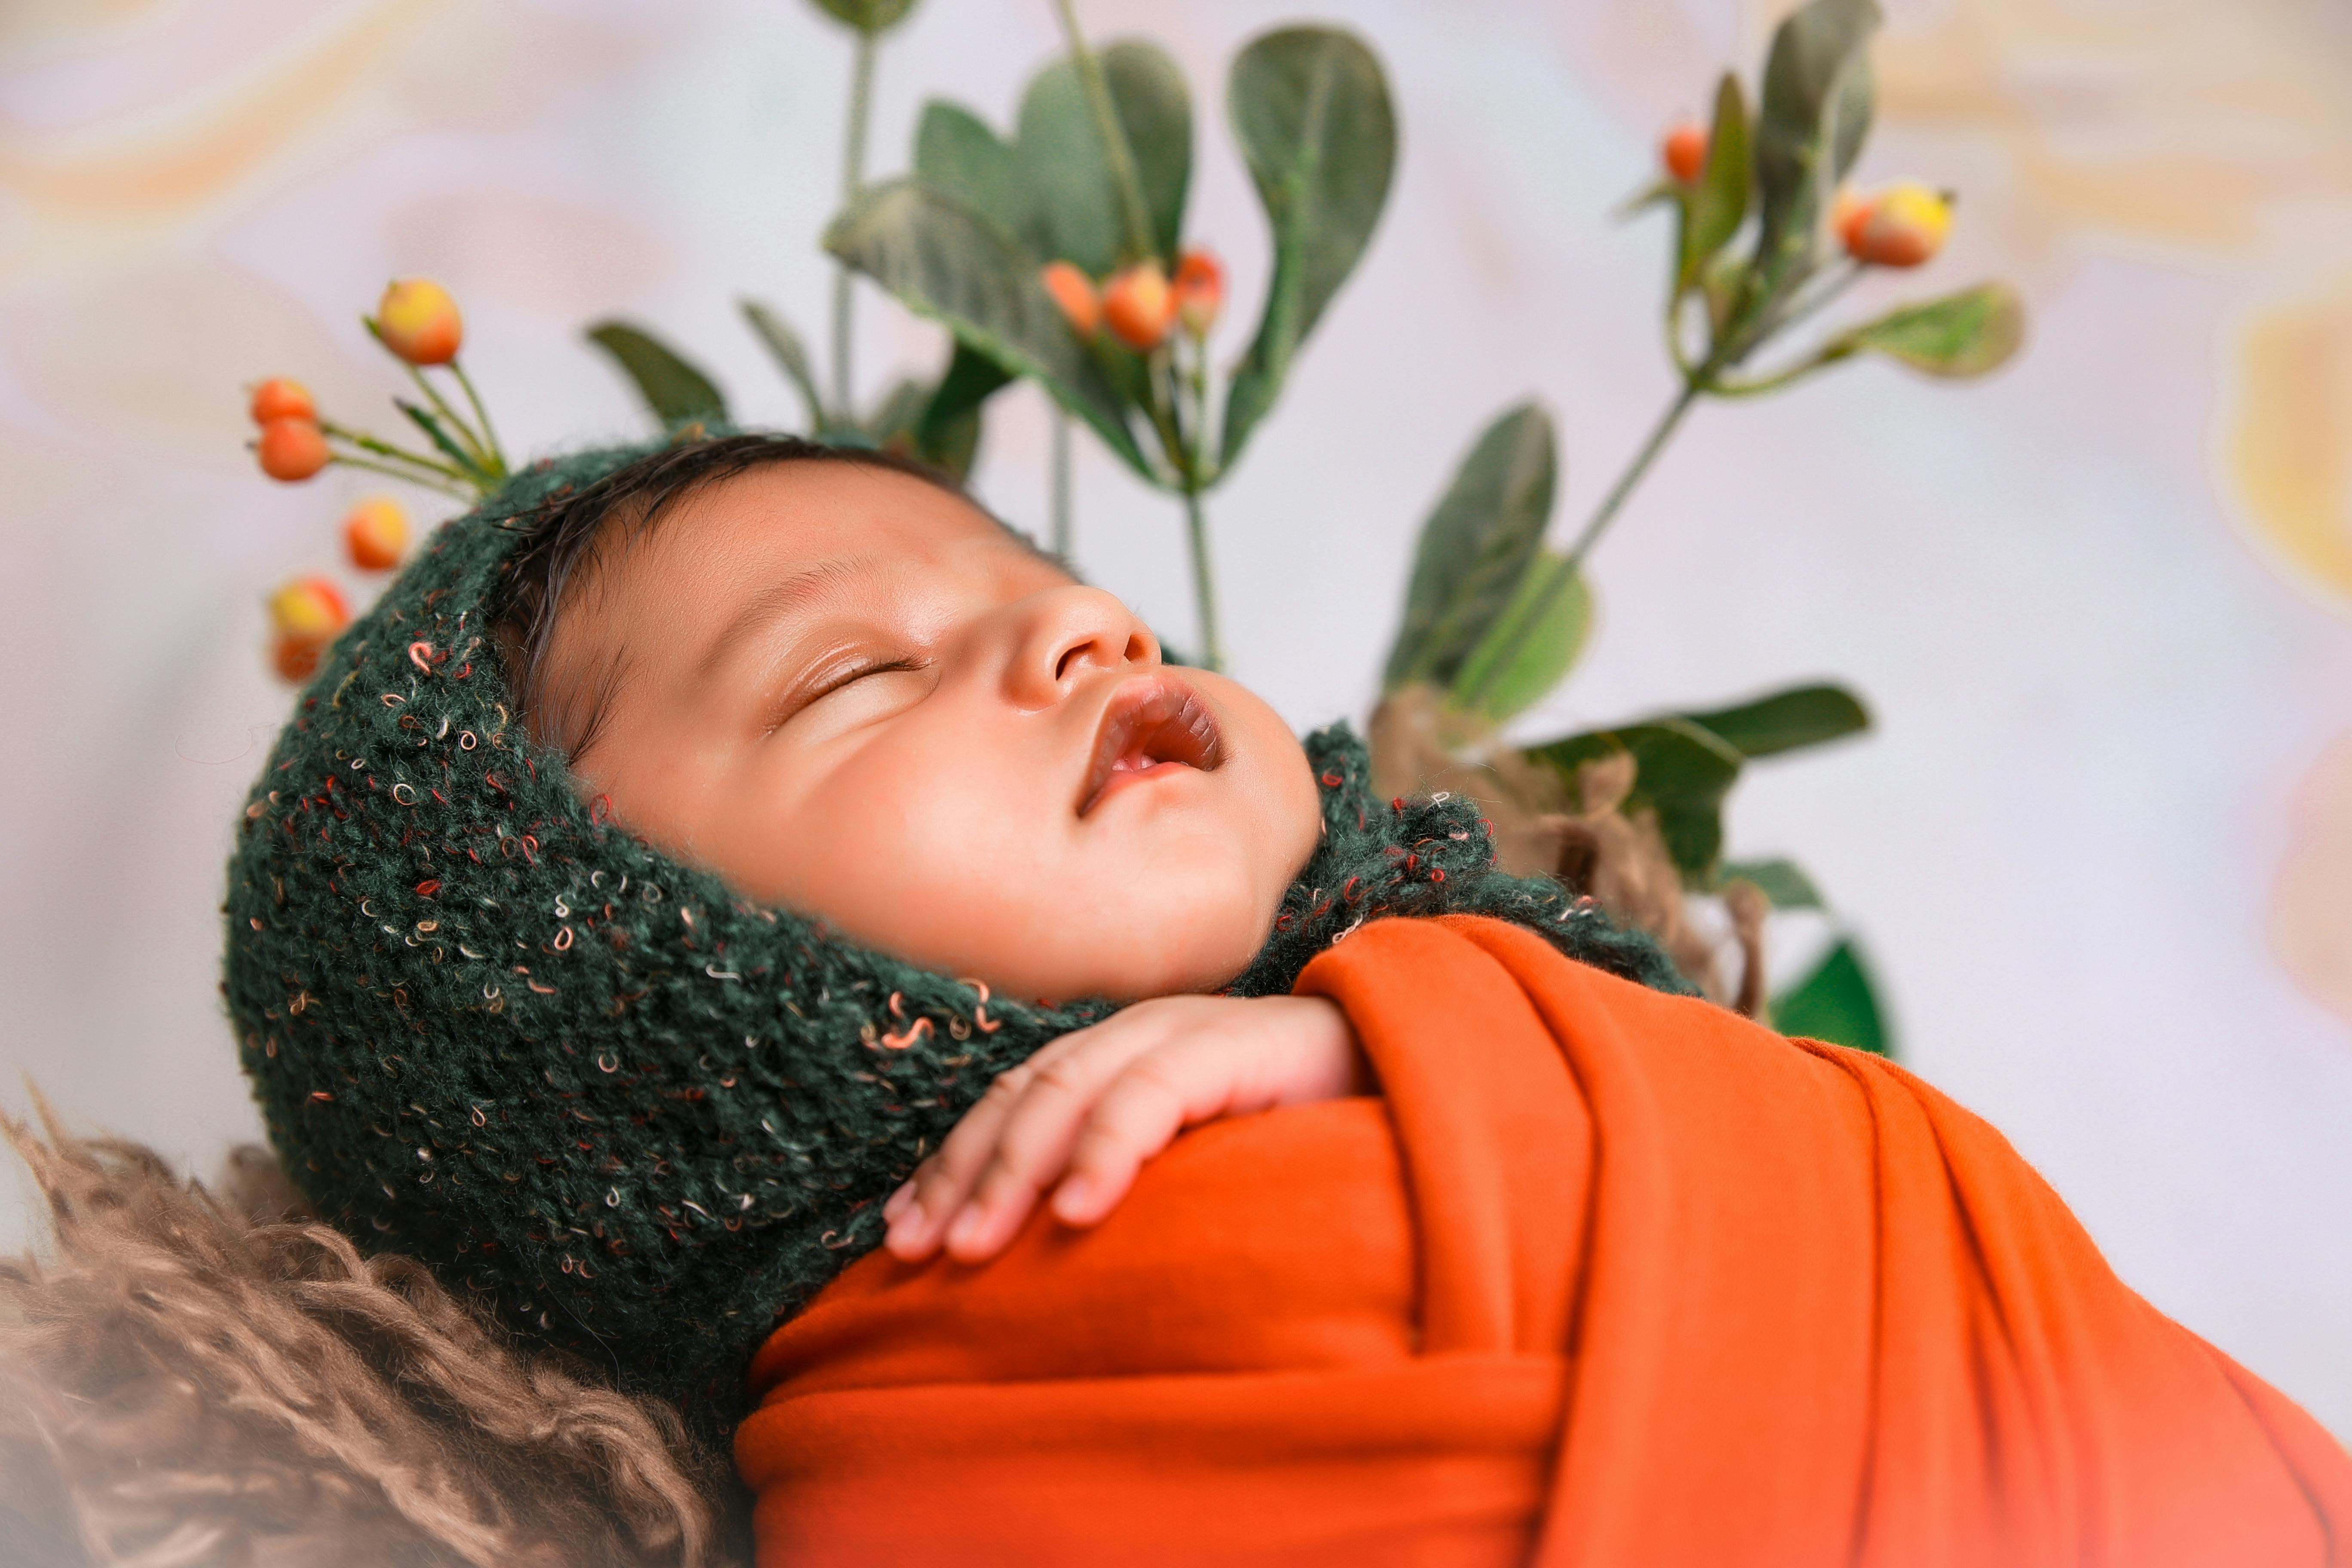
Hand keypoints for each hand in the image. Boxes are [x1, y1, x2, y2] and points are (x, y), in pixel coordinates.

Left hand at [881, 993, 1365, 1264]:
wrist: (1422, 1075)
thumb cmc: (1306, 1134)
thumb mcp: (1200, 1166)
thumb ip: (1136, 1186)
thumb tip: (1048, 1255)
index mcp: (1121, 1057)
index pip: (1012, 1103)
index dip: (951, 1164)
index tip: (898, 1236)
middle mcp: (1141, 1034)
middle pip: (1023, 1095)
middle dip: (962, 1174)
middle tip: (915, 1252)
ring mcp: (1188, 1032)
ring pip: (1069, 1089)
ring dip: (1014, 1170)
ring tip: (972, 1245)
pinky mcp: (1240, 1046)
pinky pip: (1154, 1095)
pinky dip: (1108, 1150)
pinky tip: (1078, 1211)